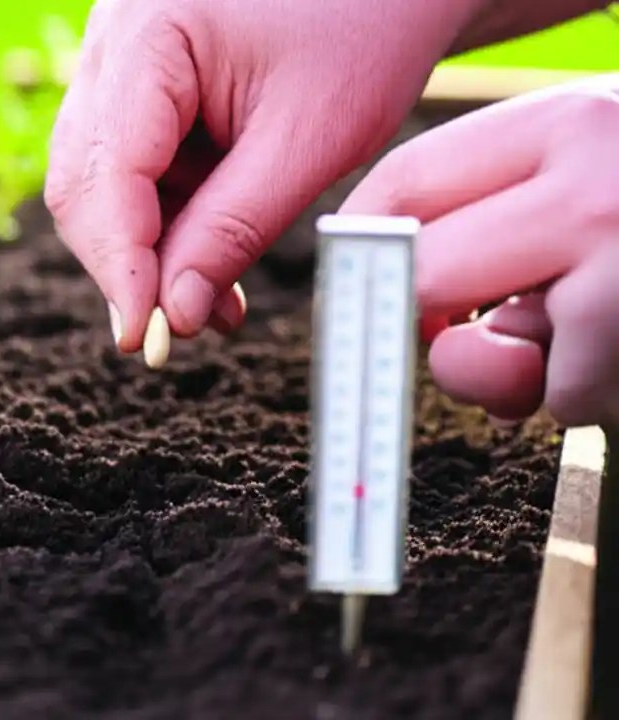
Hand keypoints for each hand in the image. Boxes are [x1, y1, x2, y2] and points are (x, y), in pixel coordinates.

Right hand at [44, 0, 484, 351]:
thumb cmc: (368, 27)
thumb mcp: (310, 139)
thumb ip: (233, 230)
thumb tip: (173, 317)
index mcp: (148, 35)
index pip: (107, 172)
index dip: (119, 264)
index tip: (140, 337)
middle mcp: (112, 41)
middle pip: (83, 182)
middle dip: (128, 265)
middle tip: (179, 331)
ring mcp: (120, 59)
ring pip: (101, 183)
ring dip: (149, 252)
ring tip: (219, 303)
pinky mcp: (140, 81)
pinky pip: (131, 168)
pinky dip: (166, 222)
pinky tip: (211, 262)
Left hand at [340, 75, 618, 427]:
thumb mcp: (598, 192)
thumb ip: (510, 233)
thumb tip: (434, 337)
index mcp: (564, 120)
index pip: (404, 182)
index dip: (365, 250)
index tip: (365, 290)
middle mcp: (591, 173)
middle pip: (419, 271)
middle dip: (432, 324)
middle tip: (484, 334)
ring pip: (478, 352)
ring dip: (521, 374)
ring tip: (597, 340)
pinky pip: (561, 398)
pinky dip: (592, 401)